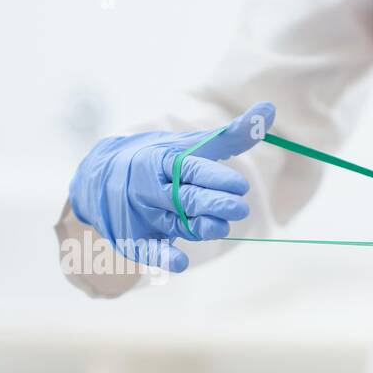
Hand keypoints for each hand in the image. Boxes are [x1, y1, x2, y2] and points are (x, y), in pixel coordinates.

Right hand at [68, 101, 274, 272]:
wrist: (104, 179)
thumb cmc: (163, 161)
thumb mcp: (192, 145)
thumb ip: (231, 135)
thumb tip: (269, 109)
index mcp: (163, 160)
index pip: (191, 169)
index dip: (215, 178)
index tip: (241, 185)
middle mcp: (151, 186)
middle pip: (185, 197)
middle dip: (213, 203)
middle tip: (240, 207)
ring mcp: (144, 213)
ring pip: (175, 222)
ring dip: (200, 227)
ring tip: (222, 227)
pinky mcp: (137, 238)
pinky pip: (150, 249)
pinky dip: (163, 256)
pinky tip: (180, 263)